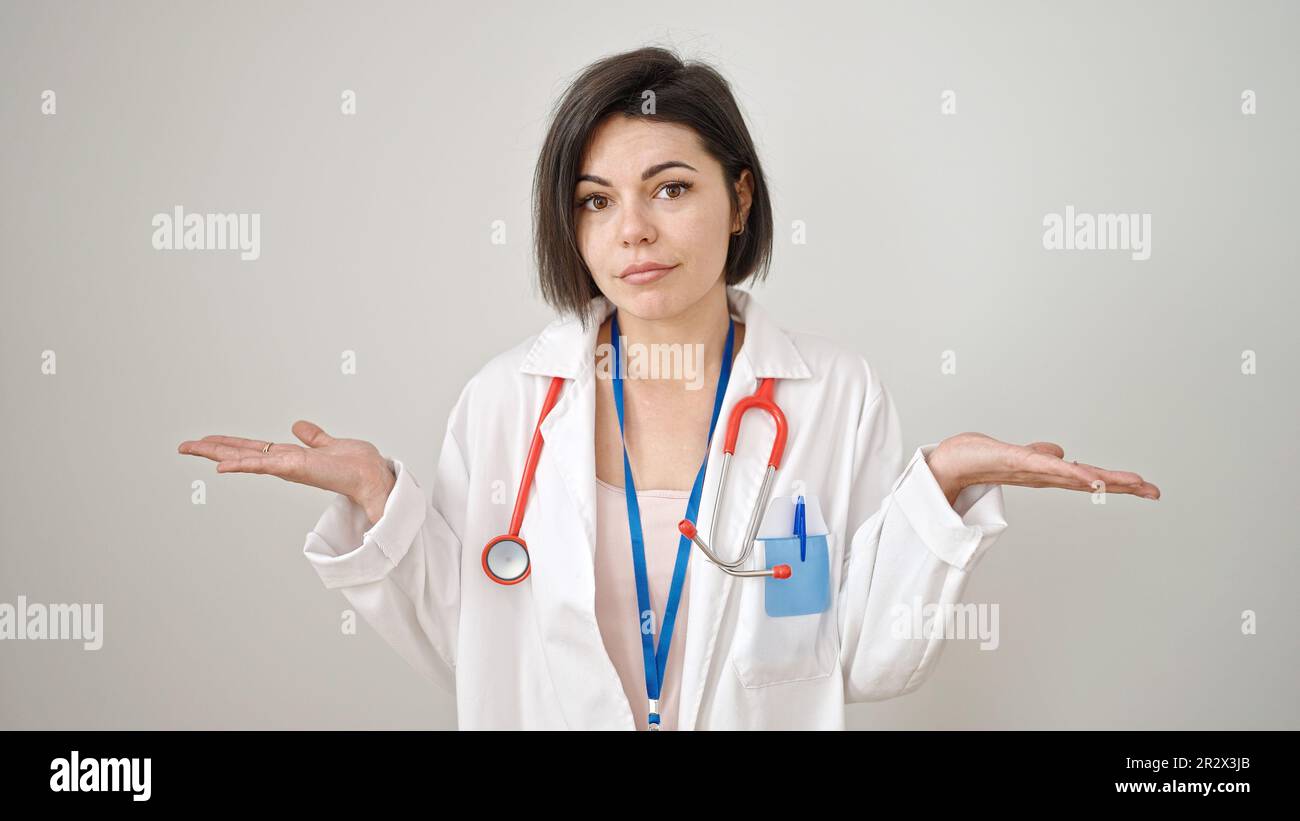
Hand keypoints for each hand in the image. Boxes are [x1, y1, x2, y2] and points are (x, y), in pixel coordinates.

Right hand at [177, 421, 396, 524]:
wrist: (373, 476)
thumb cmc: (356, 464)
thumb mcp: (330, 444)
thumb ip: (314, 437)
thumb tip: (299, 427)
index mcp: (289, 456)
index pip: (252, 449)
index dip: (229, 445)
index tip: (207, 440)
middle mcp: (283, 462)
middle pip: (240, 453)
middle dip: (211, 449)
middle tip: (183, 446)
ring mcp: (286, 467)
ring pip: (244, 458)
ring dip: (216, 453)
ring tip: (190, 449)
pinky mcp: (294, 469)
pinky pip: (261, 466)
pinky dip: (241, 466)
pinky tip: (220, 466)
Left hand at [925, 432, 1160, 506]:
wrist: (949, 462)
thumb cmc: (979, 459)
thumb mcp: (1018, 455)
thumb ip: (1039, 455)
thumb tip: (1059, 452)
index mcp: (1047, 474)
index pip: (1087, 477)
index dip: (1115, 482)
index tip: (1145, 487)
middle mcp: (1043, 476)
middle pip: (1088, 480)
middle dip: (1121, 486)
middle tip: (1154, 491)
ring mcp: (1031, 471)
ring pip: (1073, 476)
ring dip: (1103, 480)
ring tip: (1131, 483)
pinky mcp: (1015, 462)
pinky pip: (1046, 467)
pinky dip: (1068, 472)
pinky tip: (1087, 476)